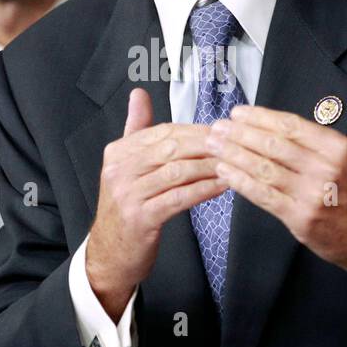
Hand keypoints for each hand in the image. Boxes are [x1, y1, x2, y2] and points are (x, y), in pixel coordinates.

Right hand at [86, 88, 223, 319]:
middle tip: (234, 143)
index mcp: (118, 153)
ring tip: (235, 164)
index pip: (163, 132)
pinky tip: (223, 186)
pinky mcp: (141, 218)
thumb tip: (139, 93)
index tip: (222, 130)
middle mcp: (119, 171)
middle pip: (172, 148)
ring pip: (178, 172)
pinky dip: (204, 190)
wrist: (111, 253)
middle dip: (207, 145)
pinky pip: (180, 198)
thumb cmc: (127, 206)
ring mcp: (128, 195)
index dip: (196, 130)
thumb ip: (135, 129)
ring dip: (210, 167)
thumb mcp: (126, 165)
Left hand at [206, 71, 346, 292]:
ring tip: (214, 144)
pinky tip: (225, 172)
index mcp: (340, 149)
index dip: (261, 117)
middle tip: (218, 126)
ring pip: (264, 169)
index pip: (292, 126)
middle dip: (240, 134)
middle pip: (273, 145)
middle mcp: (325, 170)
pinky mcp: (300, 220)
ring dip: (234, 155)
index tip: (240, 113)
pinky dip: (241, 183)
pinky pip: (264, 196)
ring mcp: (311, 196)